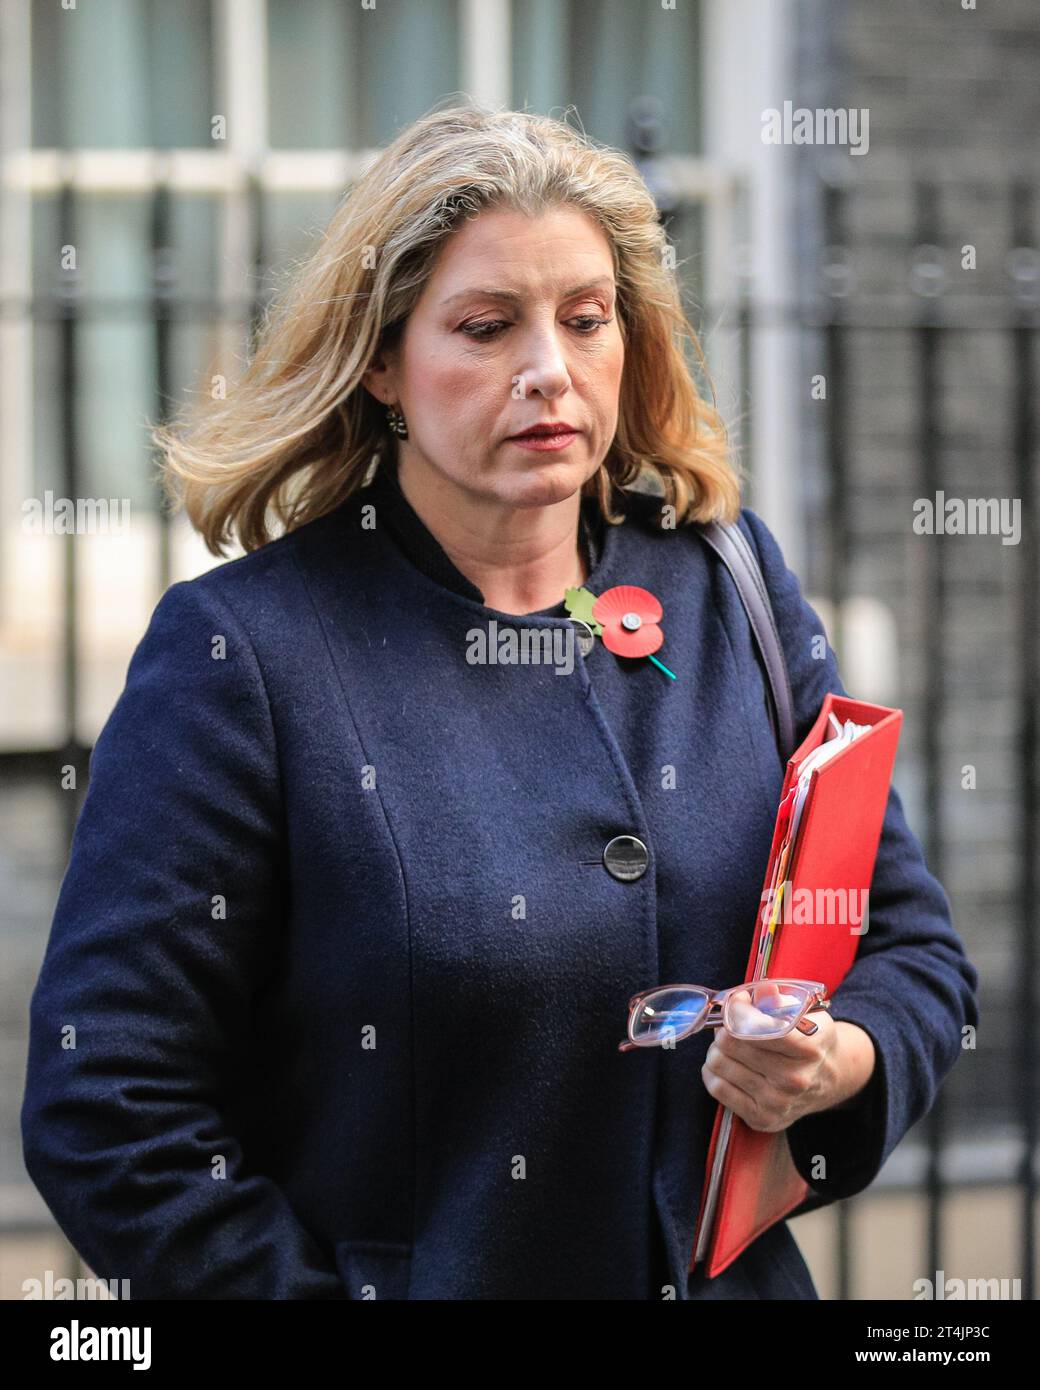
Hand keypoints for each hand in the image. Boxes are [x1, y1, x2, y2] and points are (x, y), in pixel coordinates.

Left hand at [700, 1014, 876, 1132]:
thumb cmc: (810, 1038)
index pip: (756, 1026)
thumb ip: (777, 999)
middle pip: (729, 1042)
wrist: (828, 1079)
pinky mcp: (762, 1119)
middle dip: (725, 1028)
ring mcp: (778, 1103)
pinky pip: (716, 1088)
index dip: (738, 1010)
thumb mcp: (806, 1011)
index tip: (738, 1003)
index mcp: (809, 1047)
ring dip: (717, 1050)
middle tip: (732, 1026)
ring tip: (731, 1047)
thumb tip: (749, 994)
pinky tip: (729, 1065)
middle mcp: (795, 1079)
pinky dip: (714, 1072)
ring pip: (718, 1063)